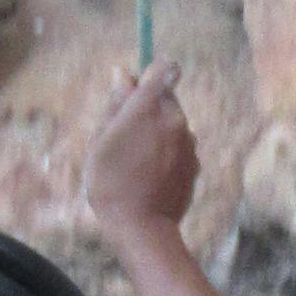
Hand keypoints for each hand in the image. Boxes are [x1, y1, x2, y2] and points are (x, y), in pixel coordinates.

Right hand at [84, 61, 198, 250]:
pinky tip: (150, 175)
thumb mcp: (100, 140)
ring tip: (136, 161)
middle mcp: (174, 119)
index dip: (151, 73)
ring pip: (173, 124)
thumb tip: (123, 74)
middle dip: (149, 108)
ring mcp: (189, 142)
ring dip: (158, 132)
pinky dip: (167, 153)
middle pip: (166, 98)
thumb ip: (115, 104)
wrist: (142, 227)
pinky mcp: (195, 162)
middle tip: (125, 135)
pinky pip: (180, 146)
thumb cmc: (110, 183)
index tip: (137, 88)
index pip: (163, 68)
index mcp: (148, 108)